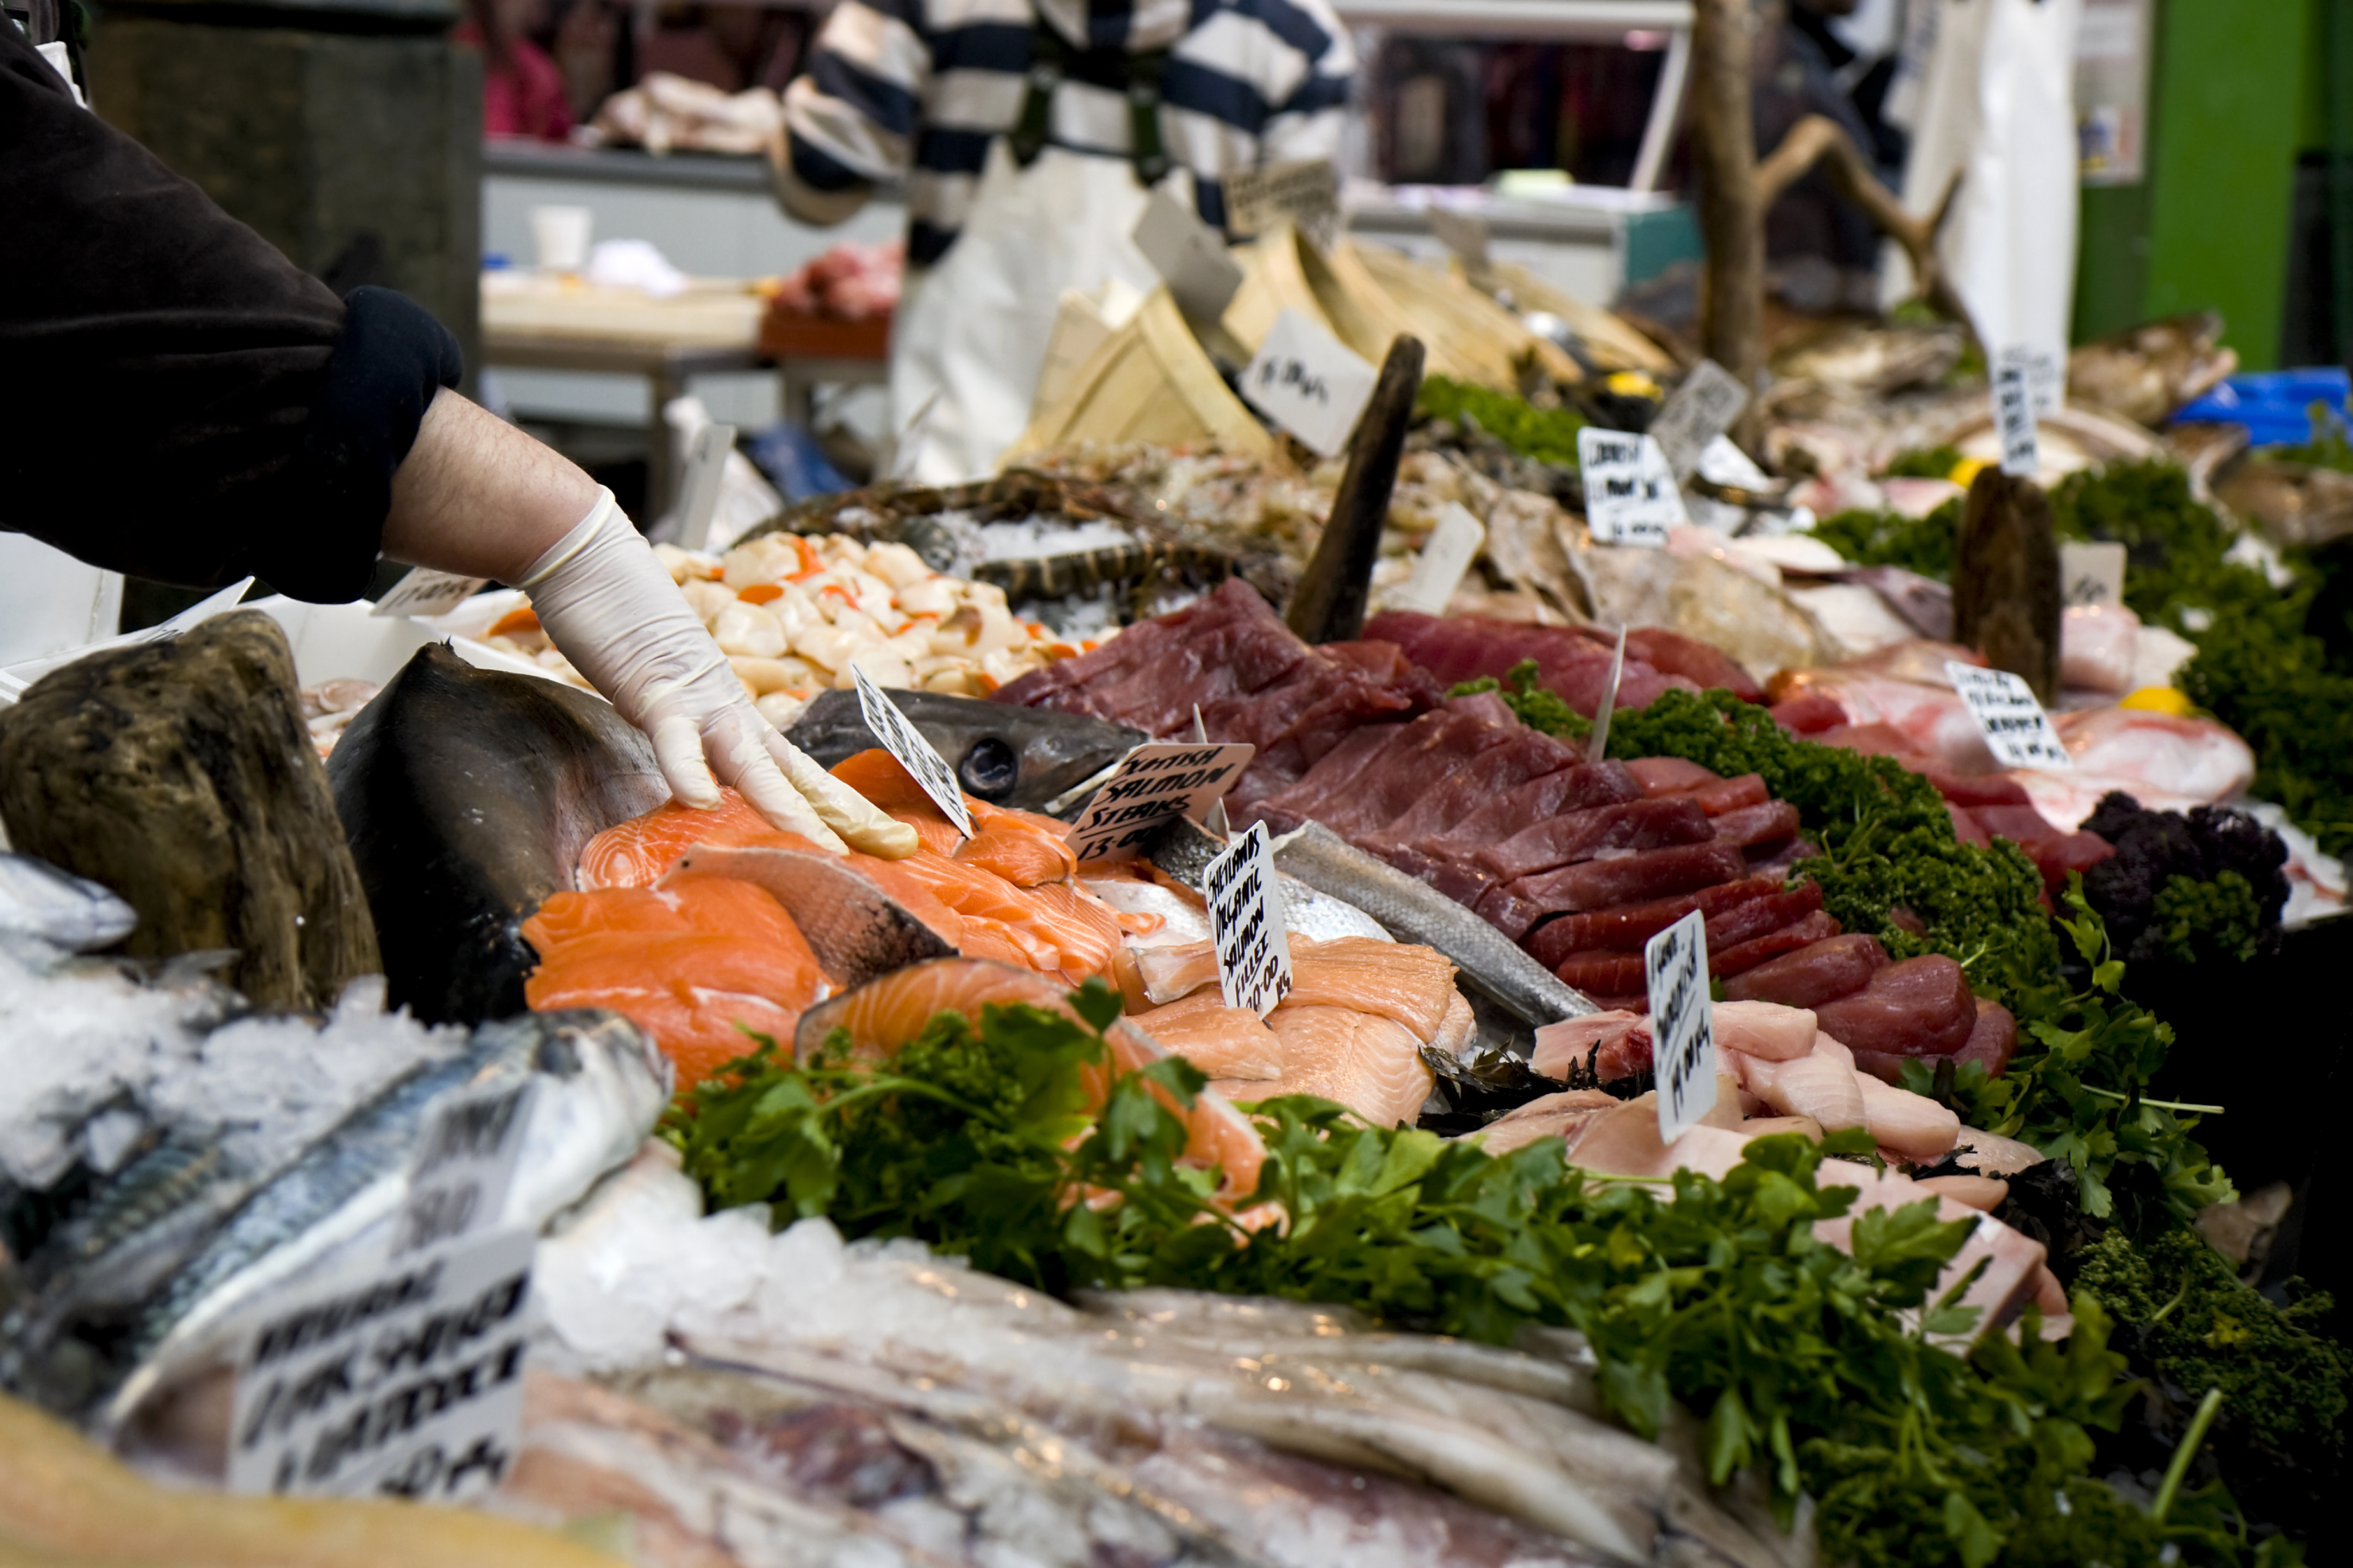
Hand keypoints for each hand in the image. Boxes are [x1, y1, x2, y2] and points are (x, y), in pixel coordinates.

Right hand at [517, 489, 917, 857]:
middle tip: (896, 847)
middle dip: (845, 813)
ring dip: (785, 805)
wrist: (592, 561)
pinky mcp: (652, 690)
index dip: (844, 807)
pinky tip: (700, 799)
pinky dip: (686, 767)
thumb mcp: (666, 697)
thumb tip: (701, 784)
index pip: (801, 772)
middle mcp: (729, 710)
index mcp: (735, 716)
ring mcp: (696, 700)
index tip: (891, 841)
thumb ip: (689, 736)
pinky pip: (673, 736)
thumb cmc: (625, 627)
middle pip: (797, 772)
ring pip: (750, 761)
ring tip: (820, 845)